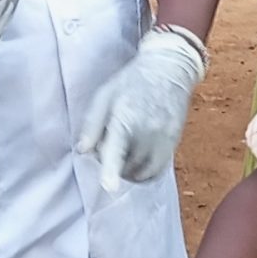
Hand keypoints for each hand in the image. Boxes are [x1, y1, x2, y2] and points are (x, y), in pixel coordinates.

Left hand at [77, 26, 206, 189]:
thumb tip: (82, 150)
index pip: (116, 148)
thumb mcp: (104, 95)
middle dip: (112, 162)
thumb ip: (92, 124)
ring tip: (124, 148)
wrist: (168, 69)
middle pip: (124, 165)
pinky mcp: (174, 143)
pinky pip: (157, 172)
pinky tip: (137, 161)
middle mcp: (147, 131)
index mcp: (125, 117)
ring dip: (127, 170)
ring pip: (140, 172)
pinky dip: (144, 174)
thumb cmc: (130, 82)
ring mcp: (163, 138)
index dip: (111, 170)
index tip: (109, 187)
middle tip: (110, 141)